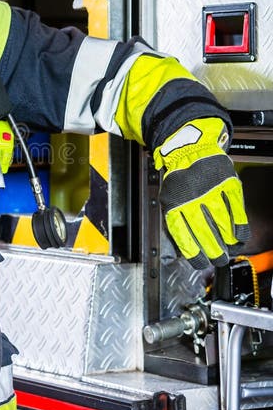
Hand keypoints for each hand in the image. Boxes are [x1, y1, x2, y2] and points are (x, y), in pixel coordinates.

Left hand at [154, 117, 249, 268]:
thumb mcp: (169, 198)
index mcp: (174, 205)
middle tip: (220, 260)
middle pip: (205, 232)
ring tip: (230, 249)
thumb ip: (175, 220)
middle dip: (214, 251)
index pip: (184, 236)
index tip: (201, 263)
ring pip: (222, 222)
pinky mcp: (226, 183)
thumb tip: (181, 247)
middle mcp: (192, 199)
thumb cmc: (179, 177)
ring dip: (227, 240)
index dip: (194, 253)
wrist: (190, 147)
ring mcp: (211, 191)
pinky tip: (241, 234)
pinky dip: (239, 223)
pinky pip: (235, 207)